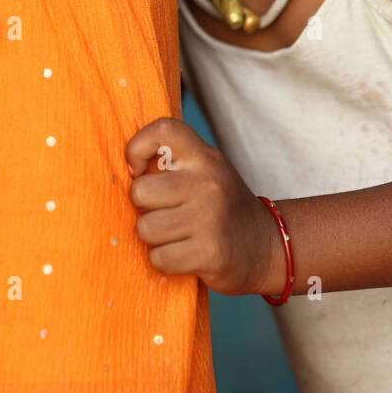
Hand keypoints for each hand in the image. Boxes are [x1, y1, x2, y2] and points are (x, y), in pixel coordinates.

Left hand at [126, 117, 282, 296]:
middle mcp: (208, 182)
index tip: (139, 171)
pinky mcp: (210, 253)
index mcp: (205, 157)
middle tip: (164, 214)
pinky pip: (159, 258)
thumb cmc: (221, 207)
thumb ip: (171, 164)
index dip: (137, 147)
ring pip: (145, 229)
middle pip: (140, 191)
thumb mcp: (205, 172)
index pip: (163, 130)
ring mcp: (210, 218)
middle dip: (143, 209)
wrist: (267, 247)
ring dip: (154, 239)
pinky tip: (184, 255)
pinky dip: (165, 261)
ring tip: (176, 236)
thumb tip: (124, 172)